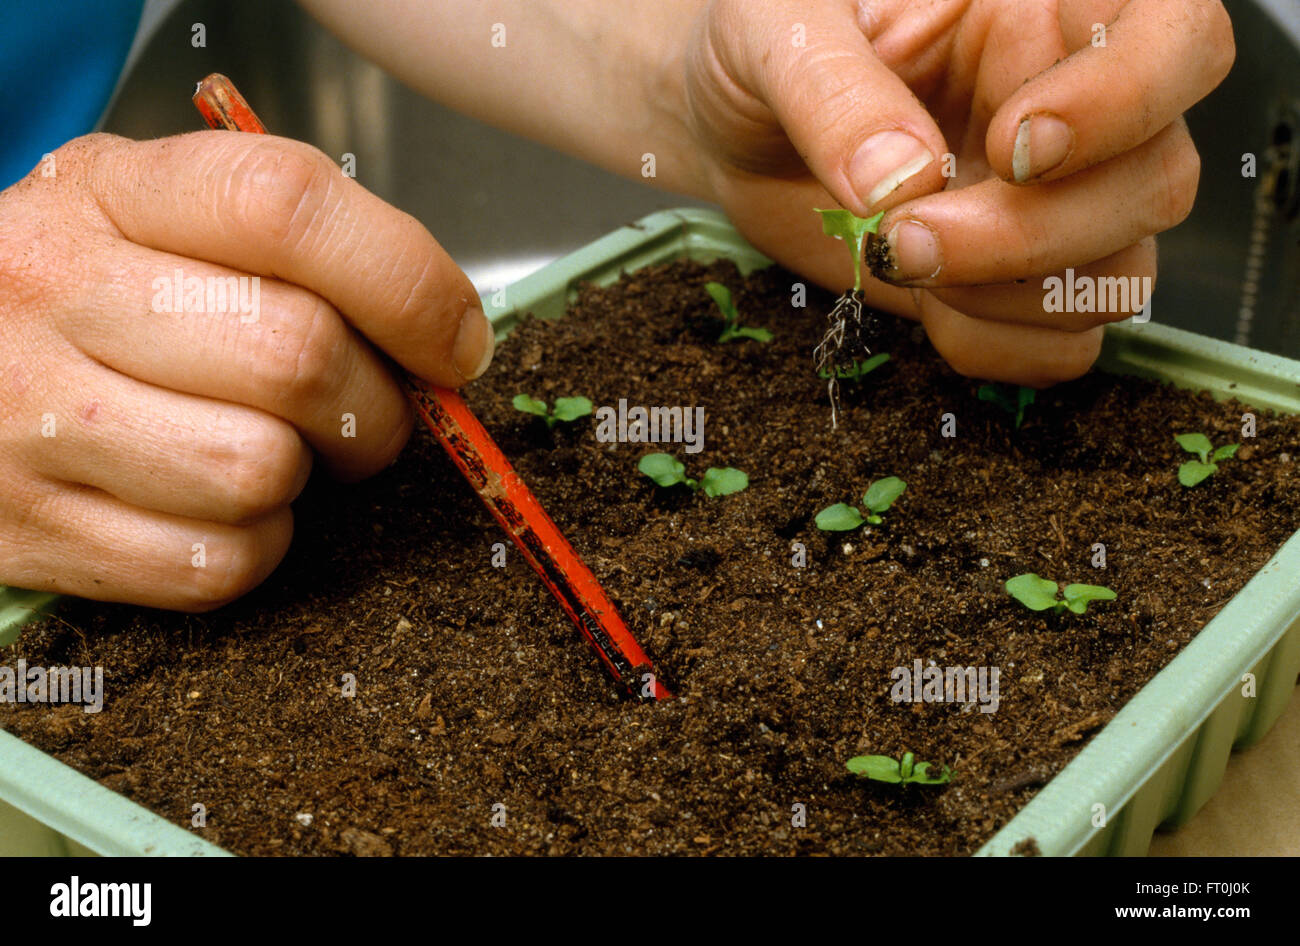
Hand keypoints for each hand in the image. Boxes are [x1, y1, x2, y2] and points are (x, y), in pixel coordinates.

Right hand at [0, 132, 491, 608]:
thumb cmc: (91, 286)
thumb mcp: (167, 214)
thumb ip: (301, 247)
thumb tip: (446, 340)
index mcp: (112, 190)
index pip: (287, 208)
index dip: (407, 283)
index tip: (454, 341)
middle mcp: (54, 290)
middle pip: (294, 356)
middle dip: (373, 404)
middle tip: (364, 411)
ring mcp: (31, 418)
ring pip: (258, 472)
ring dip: (302, 477)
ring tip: (268, 447)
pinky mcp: (29, 529)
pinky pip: (212, 567)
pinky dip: (250, 547)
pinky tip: (216, 504)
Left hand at [685, 0, 1233, 384]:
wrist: (734, 134)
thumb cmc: (763, 53)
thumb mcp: (773, 31)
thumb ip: (834, 89)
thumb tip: (901, 178)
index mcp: (1040, 11)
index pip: (1176, 38)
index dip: (1125, 100)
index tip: (1016, 145)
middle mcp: (1073, 109)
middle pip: (1155, 181)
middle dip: (1029, 233)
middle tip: (904, 236)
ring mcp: (1055, 205)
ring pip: (1120, 276)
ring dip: (1009, 297)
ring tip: (896, 258)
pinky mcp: (1016, 284)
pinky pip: (1062, 345)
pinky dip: (991, 345)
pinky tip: (922, 304)